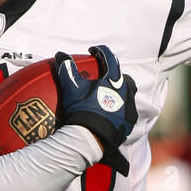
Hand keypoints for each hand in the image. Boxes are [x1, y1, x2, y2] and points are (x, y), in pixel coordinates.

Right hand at [53, 44, 136, 175]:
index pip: (110, 59)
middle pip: (123, 77)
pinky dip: (120, 110)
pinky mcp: (128, 124)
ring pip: (128, 95)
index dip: (101, 52)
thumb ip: (67, 69)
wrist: (91, 139)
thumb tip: (61, 54)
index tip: (93, 51)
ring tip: (109, 96)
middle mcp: (126, 93)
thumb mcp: (72, 89)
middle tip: (104, 77)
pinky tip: (111, 113)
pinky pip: (127, 113)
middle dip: (115, 74)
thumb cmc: (82, 111)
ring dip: (120, 92)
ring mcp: (129, 109)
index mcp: (114, 81)